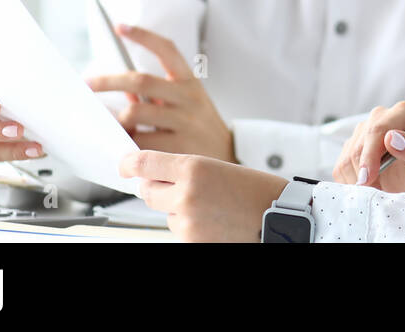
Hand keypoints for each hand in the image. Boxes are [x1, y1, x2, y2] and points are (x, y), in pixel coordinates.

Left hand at [86, 24, 234, 162]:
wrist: (228, 157)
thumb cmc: (199, 128)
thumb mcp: (186, 104)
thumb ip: (156, 97)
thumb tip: (120, 92)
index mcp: (190, 82)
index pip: (167, 50)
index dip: (143, 37)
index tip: (120, 27)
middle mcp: (188, 98)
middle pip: (141, 81)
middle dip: (109, 82)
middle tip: (88, 84)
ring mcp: (185, 122)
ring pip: (136, 112)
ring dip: (117, 119)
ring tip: (108, 126)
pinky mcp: (180, 147)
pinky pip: (142, 142)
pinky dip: (126, 143)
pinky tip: (122, 148)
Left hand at [121, 150, 285, 241]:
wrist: (280, 215)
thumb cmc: (255, 190)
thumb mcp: (218, 167)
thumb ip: (184, 169)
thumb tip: (153, 176)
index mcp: (193, 167)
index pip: (145, 163)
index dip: (129, 164)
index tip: (124, 165)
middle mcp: (186, 192)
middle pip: (148, 190)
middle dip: (158, 187)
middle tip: (181, 187)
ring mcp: (187, 220)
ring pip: (165, 212)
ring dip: (177, 208)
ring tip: (211, 206)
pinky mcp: (190, 240)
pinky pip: (177, 229)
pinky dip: (189, 225)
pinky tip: (212, 220)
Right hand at [332, 101, 404, 192]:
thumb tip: (392, 138)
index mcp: (404, 113)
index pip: (377, 129)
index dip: (370, 155)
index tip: (369, 179)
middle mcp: (382, 117)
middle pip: (359, 143)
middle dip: (364, 172)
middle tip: (376, 191)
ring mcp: (365, 131)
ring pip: (348, 156)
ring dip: (359, 179)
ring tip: (380, 188)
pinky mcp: (354, 147)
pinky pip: (341, 166)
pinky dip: (351, 182)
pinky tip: (370, 187)